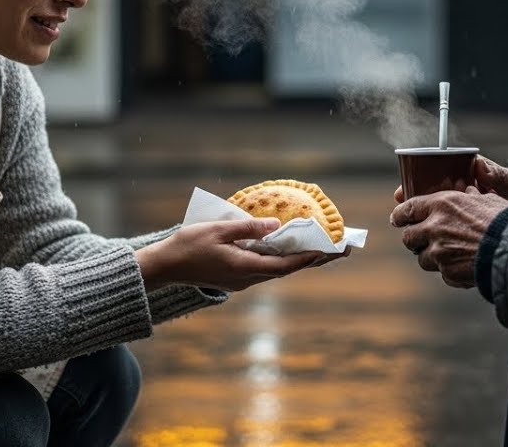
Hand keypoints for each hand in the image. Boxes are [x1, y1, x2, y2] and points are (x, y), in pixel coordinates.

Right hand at [136, 219, 343, 291]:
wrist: (164, 267)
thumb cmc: (188, 245)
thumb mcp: (218, 230)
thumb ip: (247, 228)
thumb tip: (276, 225)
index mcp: (245, 267)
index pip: (286, 265)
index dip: (310, 258)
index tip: (332, 251)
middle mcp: (248, 278)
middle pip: (288, 270)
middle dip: (316, 259)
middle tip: (343, 250)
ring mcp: (243, 281)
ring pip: (278, 270)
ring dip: (301, 260)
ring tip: (324, 250)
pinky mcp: (237, 278)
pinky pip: (266, 269)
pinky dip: (283, 260)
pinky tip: (291, 251)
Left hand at [389, 187, 507, 287]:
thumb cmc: (505, 220)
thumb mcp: (485, 198)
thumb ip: (468, 197)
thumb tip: (467, 192)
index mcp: (441, 204)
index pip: (407, 209)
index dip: (400, 215)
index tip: (398, 218)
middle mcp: (435, 228)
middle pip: (409, 237)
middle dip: (414, 239)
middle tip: (422, 239)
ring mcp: (439, 253)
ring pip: (423, 258)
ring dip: (432, 256)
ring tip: (449, 254)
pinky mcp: (448, 273)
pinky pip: (442, 273)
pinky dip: (450, 271)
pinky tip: (464, 265)